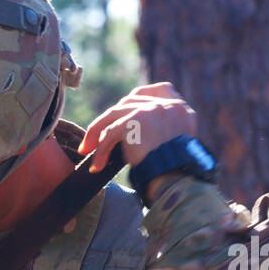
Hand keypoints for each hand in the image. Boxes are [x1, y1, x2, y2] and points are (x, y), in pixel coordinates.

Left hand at [77, 82, 197, 173]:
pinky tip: (97, 166)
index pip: (160, 90)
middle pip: (130, 101)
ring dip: (98, 133)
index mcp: (181, 110)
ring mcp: (151, 110)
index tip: (126, 107)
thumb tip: (137, 136)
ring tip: (87, 150)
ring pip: (115, 115)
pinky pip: (110, 133)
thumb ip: (162, 133)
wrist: (178, 179)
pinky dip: (101, 151)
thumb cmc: (175, 172)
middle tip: (96, 138)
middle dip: (111, 119)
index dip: (140, 96)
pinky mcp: (135, 121)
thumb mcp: (176, 145)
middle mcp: (168, 105)